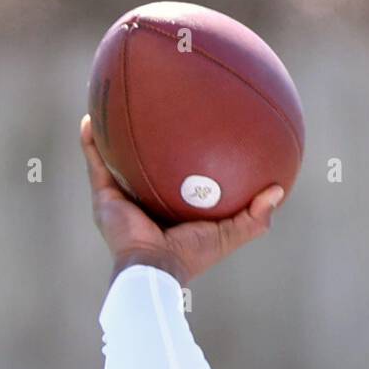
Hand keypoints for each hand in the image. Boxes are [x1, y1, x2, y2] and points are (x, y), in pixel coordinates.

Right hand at [79, 114, 283, 286]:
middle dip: (150, 136)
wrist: (153, 269)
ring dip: (114, 132)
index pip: (179, 176)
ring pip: (116, 157)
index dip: (186, 155)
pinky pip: (95, 161)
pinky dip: (90, 141)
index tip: (196, 128)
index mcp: (172, 207)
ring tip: (115, 99)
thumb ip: (255, 216)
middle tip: (157, 107)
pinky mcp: (103, 196)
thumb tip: (279, 189)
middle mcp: (146, 199)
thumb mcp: (229, 235)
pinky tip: (90, 117)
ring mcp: (122, 197)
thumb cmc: (191, 255)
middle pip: (147, 162)